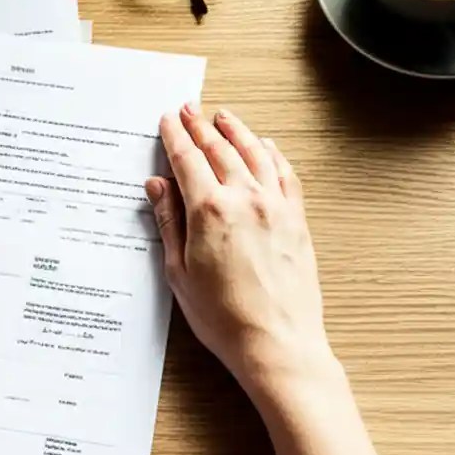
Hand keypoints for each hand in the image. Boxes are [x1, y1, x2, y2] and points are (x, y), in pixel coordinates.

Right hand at [145, 104, 332, 394]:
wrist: (277, 344)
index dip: (175, 136)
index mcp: (209, 210)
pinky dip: (273, 154)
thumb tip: (158, 187)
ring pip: (255, 153)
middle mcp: (245, 199)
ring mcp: (276, 206)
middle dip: (201, 126)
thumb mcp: (179, 272)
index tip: (167, 121)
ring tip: (223, 116)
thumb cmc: (225, 318)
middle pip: (219, 149)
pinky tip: (266, 146)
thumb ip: (169, 223)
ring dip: (236, 130)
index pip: (187, 159)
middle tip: (189, 110)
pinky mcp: (296, 220)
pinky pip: (285, 173)